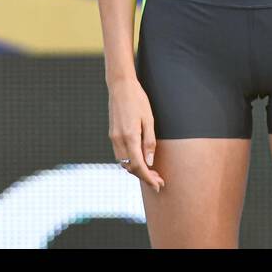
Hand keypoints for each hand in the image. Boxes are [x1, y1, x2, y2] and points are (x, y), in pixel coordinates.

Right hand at [107, 76, 164, 191]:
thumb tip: (150, 163)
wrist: (120, 87)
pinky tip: (140, 160)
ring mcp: (113, 138)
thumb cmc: (138, 100)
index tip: (158, 185)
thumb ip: (149, 142)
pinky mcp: (112, 135)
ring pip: (124, 163)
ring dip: (137, 170)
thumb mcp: (149, 119)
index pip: (138, 166)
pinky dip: (130, 161)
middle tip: (159, 181)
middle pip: (130, 168)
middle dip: (144, 177)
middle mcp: (118, 140)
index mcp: (130, 137)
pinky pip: (120, 155)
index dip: (148, 178)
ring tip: (152, 173)